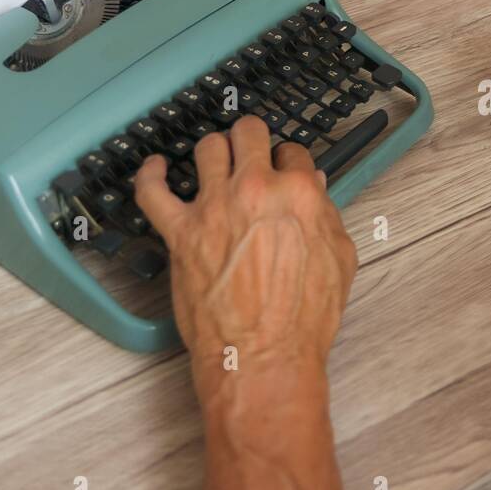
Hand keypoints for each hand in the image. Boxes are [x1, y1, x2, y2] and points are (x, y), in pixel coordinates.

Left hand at [134, 115, 356, 376]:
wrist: (264, 355)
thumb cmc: (304, 318)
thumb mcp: (339, 260)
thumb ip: (327, 217)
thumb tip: (315, 190)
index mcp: (300, 193)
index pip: (293, 152)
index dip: (290, 162)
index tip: (285, 173)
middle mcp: (255, 190)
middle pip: (249, 134)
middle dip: (252, 139)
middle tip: (251, 152)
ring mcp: (213, 208)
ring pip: (207, 149)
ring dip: (215, 152)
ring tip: (216, 163)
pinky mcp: (180, 232)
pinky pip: (152, 190)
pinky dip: (151, 173)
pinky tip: (157, 167)